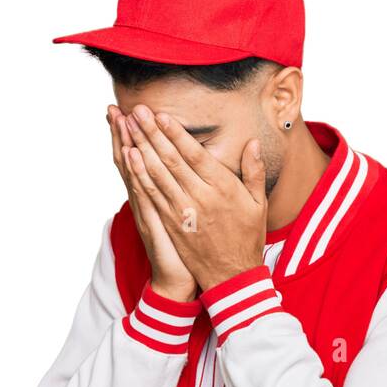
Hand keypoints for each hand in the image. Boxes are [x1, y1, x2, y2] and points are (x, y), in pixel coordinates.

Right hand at [108, 105, 197, 301]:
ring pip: (134, 174)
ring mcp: (147, 211)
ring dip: (126, 146)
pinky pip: (143, 194)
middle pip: (131, 162)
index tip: (127, 111)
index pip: (142, 161)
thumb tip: (183, 171)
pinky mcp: (153, 223)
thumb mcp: (183, 216)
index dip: (133, 138)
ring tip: (120, 121)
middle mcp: (146, 201)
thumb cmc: (187, 249)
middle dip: (123, 135)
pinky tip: (130, 157)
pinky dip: (136, 175)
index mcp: (156, 196)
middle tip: (115, 108)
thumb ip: (183, 192)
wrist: (179, 282)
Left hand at [120, 103, 267, 292]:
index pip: (194, 154)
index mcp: (222, 189)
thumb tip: (253, 143)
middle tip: (137, 110)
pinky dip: (138, 173)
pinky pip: (150, 194)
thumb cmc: (247, 238)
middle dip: (151, 132)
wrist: (232, 276)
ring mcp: (181, 211)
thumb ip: (254, 172)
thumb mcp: (258, 204)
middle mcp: (199, 197)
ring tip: (127, 126)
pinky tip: (129, 157)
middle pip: (170, 159)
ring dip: (139, 147)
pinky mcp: (169, 223)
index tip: (161, 114)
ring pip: (156, 173)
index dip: (176, 133)